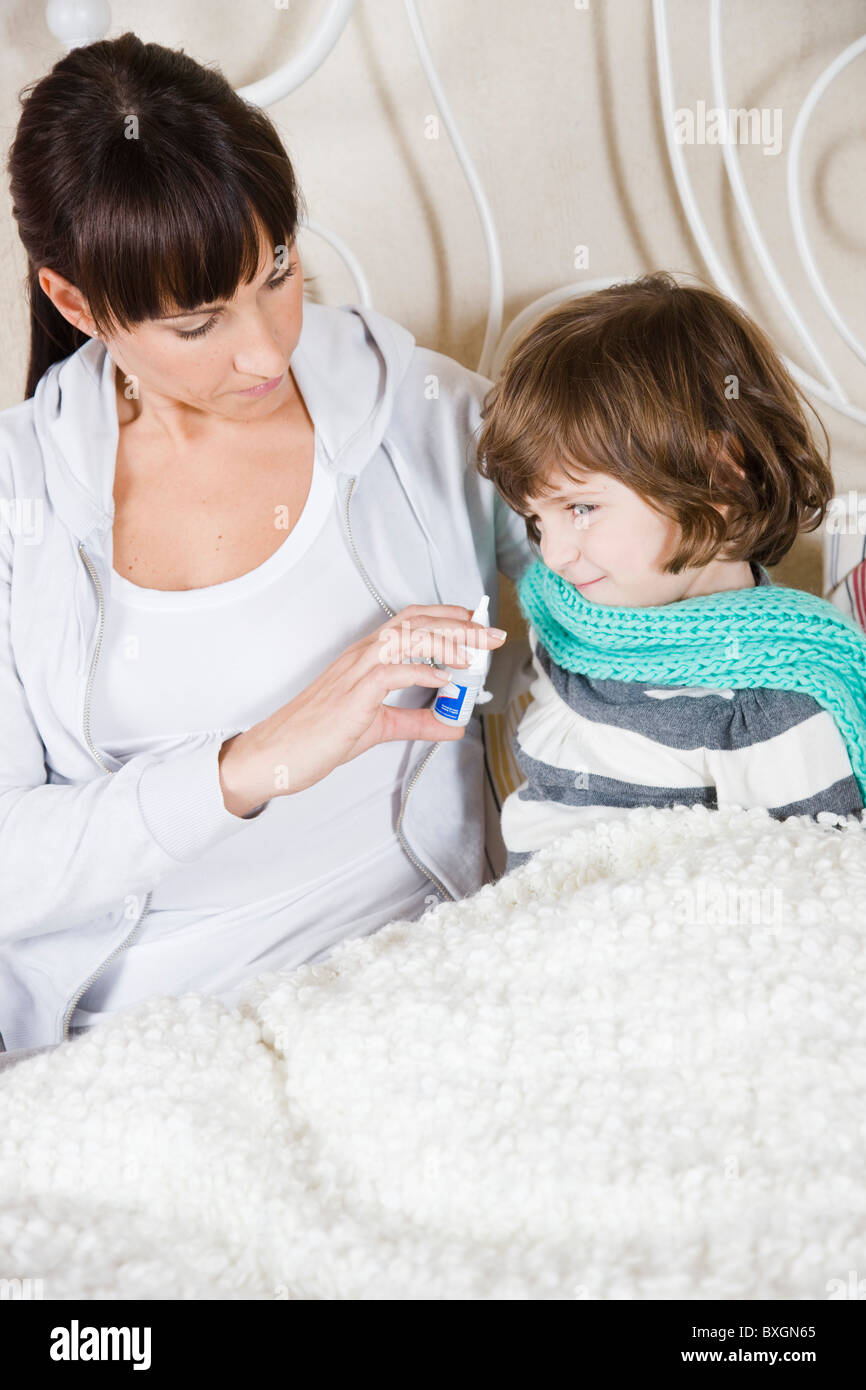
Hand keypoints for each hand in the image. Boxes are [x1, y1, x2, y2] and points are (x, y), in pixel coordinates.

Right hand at [218, 604, 505, 815]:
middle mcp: (362, 655)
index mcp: (367, 657)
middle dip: (459, 624)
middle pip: (416, 621)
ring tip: (476, 652)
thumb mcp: (380, 727)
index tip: (479, 625)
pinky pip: (391, 671)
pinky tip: (444, 678)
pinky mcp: (352, 695)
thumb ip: (417, 721)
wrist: (277, 754)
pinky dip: (421, 670)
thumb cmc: (318, 736)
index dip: (449, 618)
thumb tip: (452, 723)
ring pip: (405, 638)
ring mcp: (355, 672)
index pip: (412, 621)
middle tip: (492, 633)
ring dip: (445, 641)